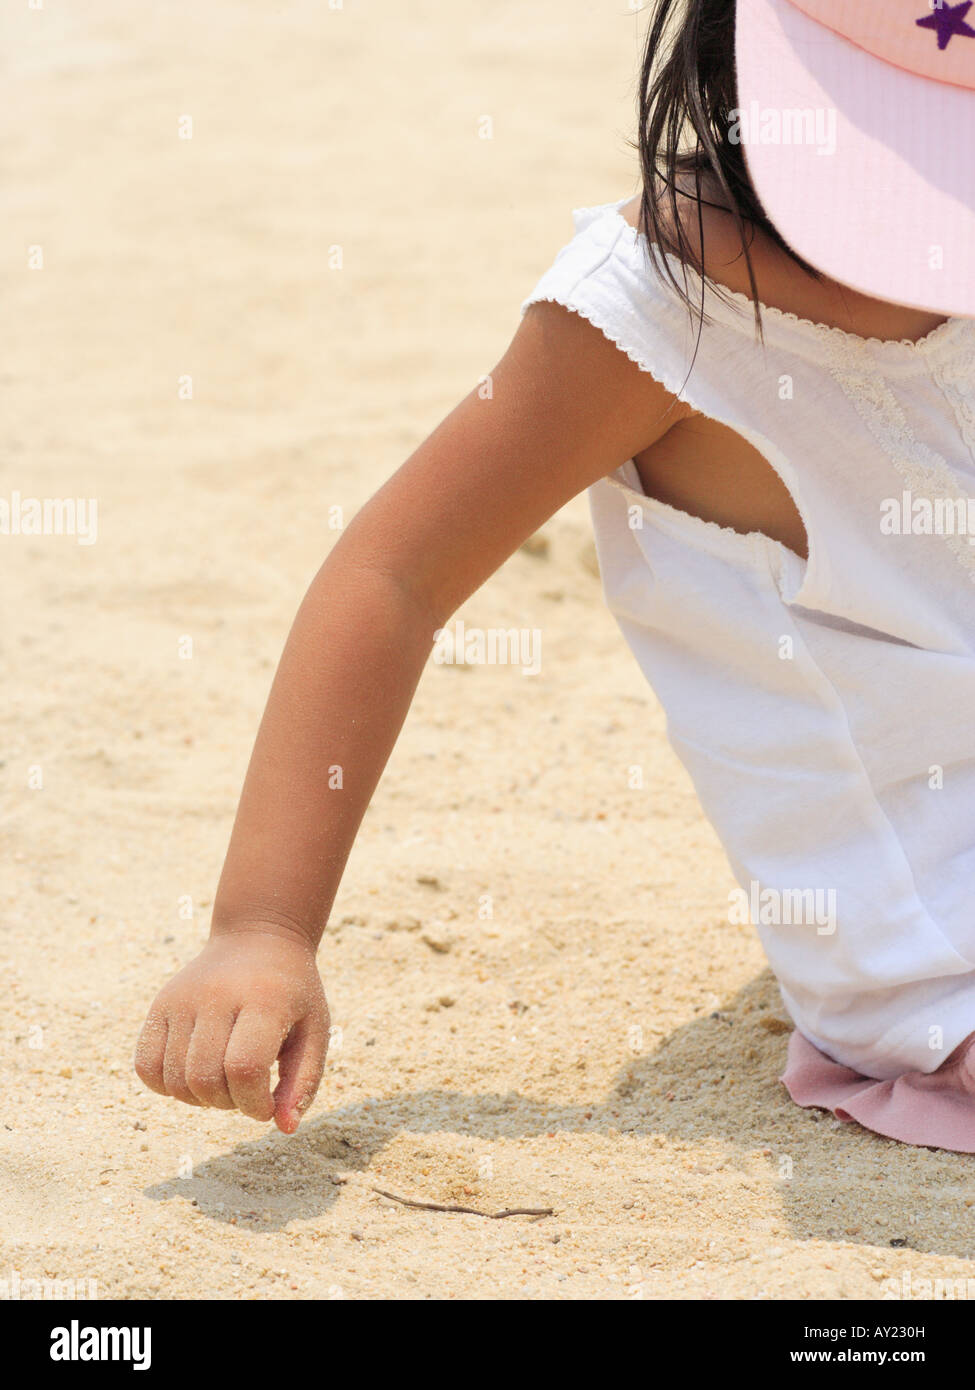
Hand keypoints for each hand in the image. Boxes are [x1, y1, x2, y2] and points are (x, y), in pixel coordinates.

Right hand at [134, 927, 329, 1133]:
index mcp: (263, 999)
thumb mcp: (314, 1031)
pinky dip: (166, 1086)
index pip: (243, 1068)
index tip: (267, 1106)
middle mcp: (217, 995)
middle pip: (204, 1078)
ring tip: (224, 1081)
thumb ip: (304, 1082)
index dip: (254, 1103)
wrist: (259, 937)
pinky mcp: (160, 1005)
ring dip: (200, 1099)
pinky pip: (146, 1067)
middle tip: (246, 1092)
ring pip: (175, 1080)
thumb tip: (284, 1128)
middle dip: (228, 1104)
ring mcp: (182, 998)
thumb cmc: (293, 994)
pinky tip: (194, 1075)